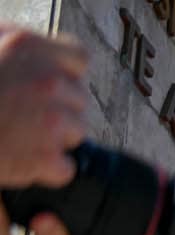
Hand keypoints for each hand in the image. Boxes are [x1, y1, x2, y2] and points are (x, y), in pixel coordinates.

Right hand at [0, 28, 86, 189]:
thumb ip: (16, 46)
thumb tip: (36, 53)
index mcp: (29, 48)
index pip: (78, 58)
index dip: (64, 73)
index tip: (49, 83)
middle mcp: (46, 82)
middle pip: (78, 98)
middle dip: (57, 106)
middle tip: (23, 112)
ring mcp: (51, 122)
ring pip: (76, 133)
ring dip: (54, 137)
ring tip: (19, 133)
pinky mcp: (45, 158)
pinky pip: (65, 167)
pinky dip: (46, 168)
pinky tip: (20, 156)